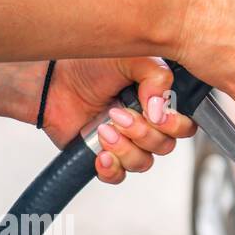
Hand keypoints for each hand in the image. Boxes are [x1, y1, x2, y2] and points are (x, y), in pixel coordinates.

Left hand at [44, 57, 197, 184]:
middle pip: (166, 146)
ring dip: (125, 149)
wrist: (50, 82)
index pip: (185, 126)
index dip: (174, 125)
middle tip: (119, 116)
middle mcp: (145, 124)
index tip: (157, 115)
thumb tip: (159, 111)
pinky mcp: (104, 156)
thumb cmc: (88, 65)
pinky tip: (101, 154)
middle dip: (143, 134)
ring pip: (144, 162)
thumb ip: (157, 76)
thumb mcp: (131, 58)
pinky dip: (112, 169)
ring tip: (104, 129)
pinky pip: (119, 176)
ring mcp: (125, 142)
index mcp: (157, 102)